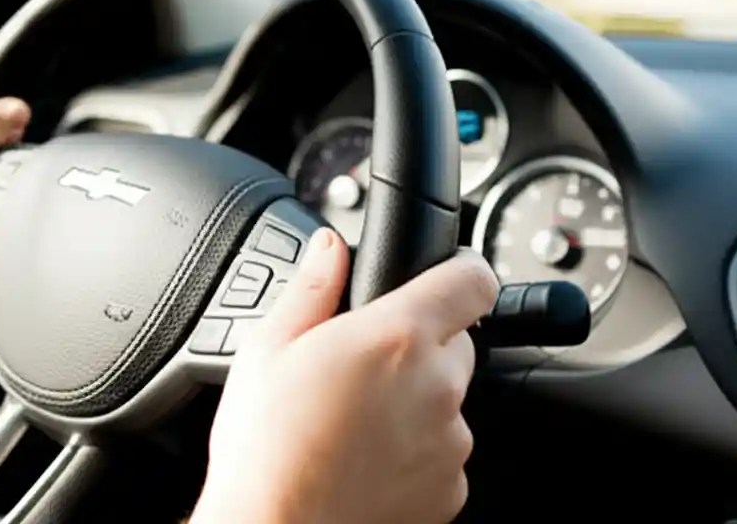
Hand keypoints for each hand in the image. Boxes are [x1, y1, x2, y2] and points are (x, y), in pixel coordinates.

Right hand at [192, 231, 499, 523]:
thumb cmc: (265, 448)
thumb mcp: (268, 348)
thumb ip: (312, 288)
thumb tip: (329, 248)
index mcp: (397, 337)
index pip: (472, 281)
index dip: (461, 270)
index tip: (446, 275)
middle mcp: (436, 387)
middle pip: (456, 343)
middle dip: (418, 346)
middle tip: (362, 367)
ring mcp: (449, 443)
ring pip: (447, 401)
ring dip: (416, 402)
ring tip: (353, 422)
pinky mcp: (449, 489)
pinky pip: (443, 453)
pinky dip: (416, 452)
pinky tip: (364, 457)